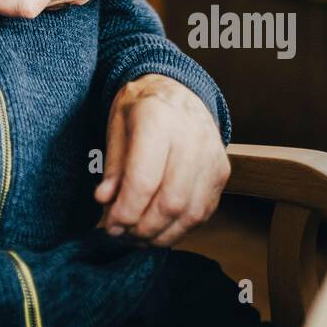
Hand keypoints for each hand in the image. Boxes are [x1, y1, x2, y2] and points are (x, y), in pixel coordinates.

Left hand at [95, 75, 230, 246]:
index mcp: (158, 119)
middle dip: (142, 228)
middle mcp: (191, 137)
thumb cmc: (141, 107)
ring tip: (138, 237)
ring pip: (190, 212)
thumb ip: (114, 166)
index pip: (144, 180)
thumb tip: (104, 201)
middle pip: (170, 201)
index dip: (126, 211)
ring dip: (161, 234)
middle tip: (121, 234)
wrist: (177, 89)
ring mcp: (212, 155)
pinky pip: (203, 211)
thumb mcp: (117, 125)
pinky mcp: (222, 170)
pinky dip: (180, 228)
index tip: (110, 226)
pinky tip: (159, 229)